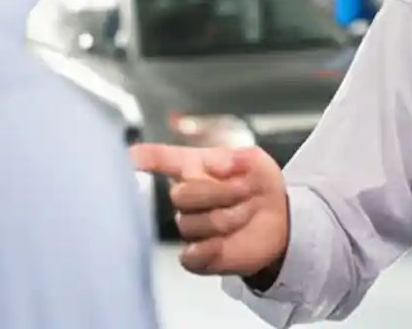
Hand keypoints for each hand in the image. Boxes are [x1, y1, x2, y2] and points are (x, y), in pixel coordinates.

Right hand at [131, 143, 288, 277]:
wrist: (280, 218)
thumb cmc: (260, 185)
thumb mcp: (256, 161)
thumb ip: (236, 157)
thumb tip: (216, 166)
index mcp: (197, 168)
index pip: (164, 160)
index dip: (146, 157)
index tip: (131, 156)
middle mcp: (188, 197)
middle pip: (180, 195)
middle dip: (217, 192)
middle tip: (245, 190)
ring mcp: (191, 227)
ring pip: (191, 224)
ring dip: (228, 217)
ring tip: (248, 211)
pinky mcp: (198, 256)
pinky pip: (190, 255)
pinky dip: (209, 248)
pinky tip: (224, 241)